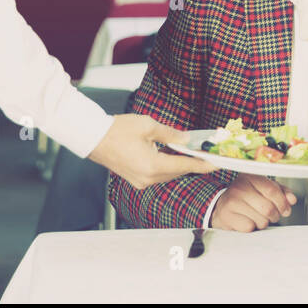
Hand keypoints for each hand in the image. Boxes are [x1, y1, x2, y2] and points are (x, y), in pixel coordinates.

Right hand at [87, 114, 216, 188]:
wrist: (92, 137)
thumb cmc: (117, 130)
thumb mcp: (148, 126)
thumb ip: (170, 134)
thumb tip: (186, 139)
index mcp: (151, 166)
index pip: (184, 167)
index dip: (201, 164)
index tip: (216, 164)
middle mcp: (146, 178)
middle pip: (176, 172)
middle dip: (191, 163)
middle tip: (205, 154)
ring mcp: (139, 181)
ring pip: (167, 175)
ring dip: (178, 165)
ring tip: (190, 153)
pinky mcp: (135, 179)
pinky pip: (157, 175)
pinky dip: (166, 166)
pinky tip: (171, 155)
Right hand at [211, 175, 296, 231]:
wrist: (222, 207)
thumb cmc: (245, 198)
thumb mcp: (263, 189)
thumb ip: (280, 192)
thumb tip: (291, 200)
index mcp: (250, 176)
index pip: (272, 190)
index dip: (283, 203)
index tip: (285, 209)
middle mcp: (240, 187)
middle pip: (268, 208)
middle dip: (275, 215)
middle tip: (273, 216)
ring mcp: (232, 201)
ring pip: (261, 219)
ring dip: (264, 223)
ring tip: (258, 217)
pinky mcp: (227, 216)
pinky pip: (250, 227)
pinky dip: (252, 228)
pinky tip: (248, 221)